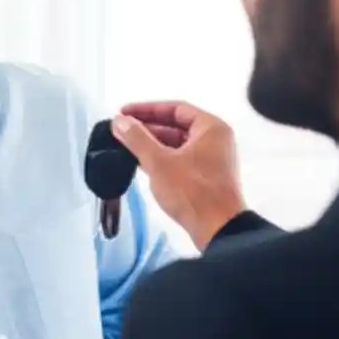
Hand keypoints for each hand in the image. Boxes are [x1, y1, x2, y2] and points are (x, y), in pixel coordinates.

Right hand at [111, 101, 245, 249]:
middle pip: (176, 125)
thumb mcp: (159, 162)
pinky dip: (161, 158)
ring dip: (152, 144)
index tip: (124, 113)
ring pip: (177, 144)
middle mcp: (215, 140)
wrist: (217, 229)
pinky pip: (180, 159)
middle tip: (122, 130)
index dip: (146, 109)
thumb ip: (137, 138)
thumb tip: (120, 122)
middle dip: (147, 128)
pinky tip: (141, 163)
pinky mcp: (206, 177)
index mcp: (211, 128)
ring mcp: (212, 159)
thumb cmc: (194, 193)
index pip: (175, 108)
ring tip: (126, 146)